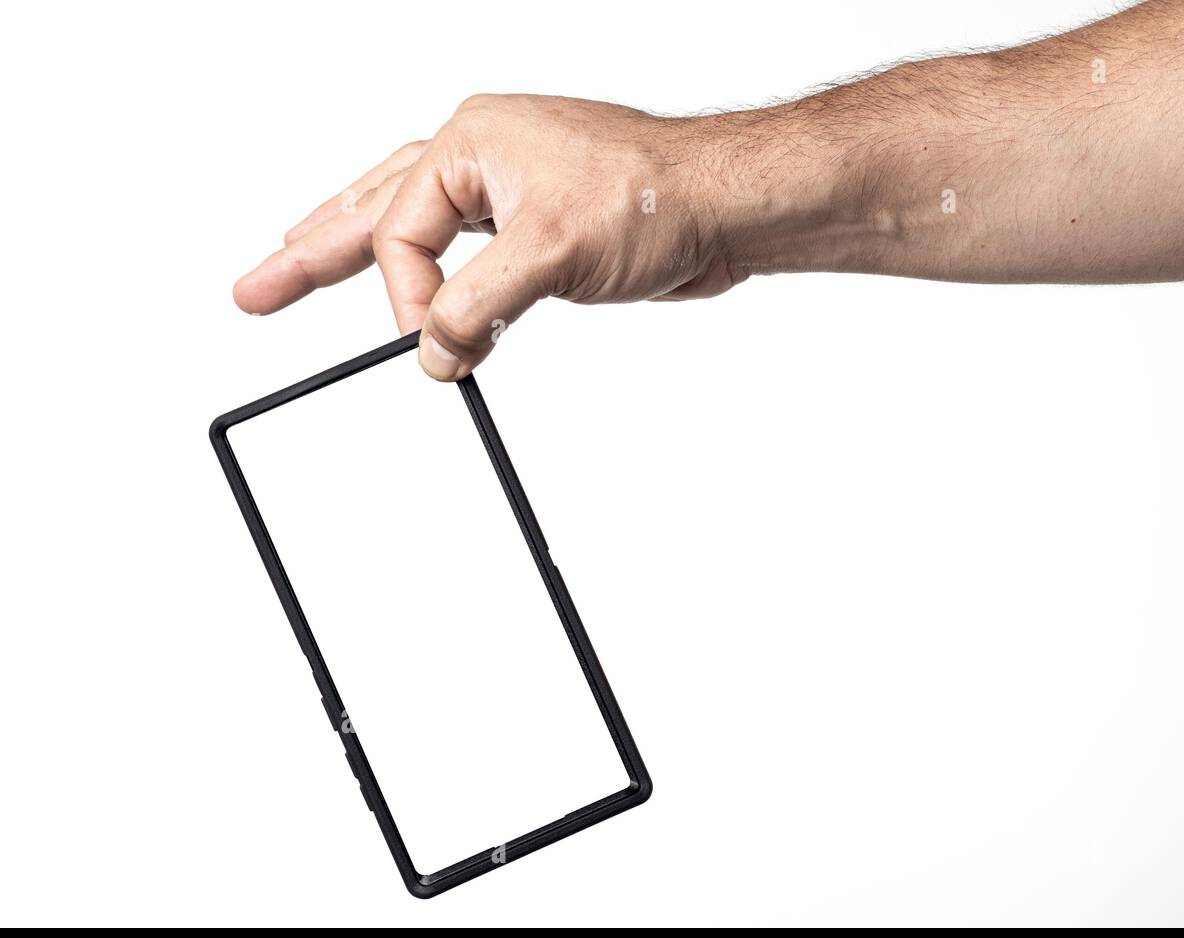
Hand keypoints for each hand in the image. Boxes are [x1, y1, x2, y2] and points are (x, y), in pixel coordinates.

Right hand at [233, 94, 746, 379]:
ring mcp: (507, 191)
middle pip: (370, 208)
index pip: (400, 230)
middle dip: (310, 250)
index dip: (408, 298)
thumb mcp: (553, 253)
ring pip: (411, 225)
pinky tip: (418, 294)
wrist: (726, 207)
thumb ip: (481, 305)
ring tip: (300, 267)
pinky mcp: (535, 228)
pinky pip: (461, 255)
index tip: (437, 345)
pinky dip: (432, 278)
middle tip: (255, 288)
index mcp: (472, 140)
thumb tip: (435, 349)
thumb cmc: (658, 195)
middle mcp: (481, 158)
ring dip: (359, 256)